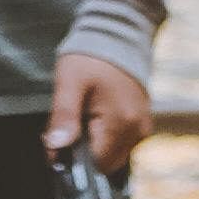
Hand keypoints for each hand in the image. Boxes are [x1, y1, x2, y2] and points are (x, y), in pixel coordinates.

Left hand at [48, 49, 152, 176]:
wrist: (118, 34)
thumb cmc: (91, 56)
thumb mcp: (69, 83)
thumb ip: (63, 117)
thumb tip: (56, 149)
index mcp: (121, 123)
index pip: (95, 165)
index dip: (73, 159)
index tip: (57, 142)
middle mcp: (138, 130)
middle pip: (105, 165)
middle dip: (84, 153)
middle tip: (68, 127)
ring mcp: (142, 127)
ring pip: (113, 157)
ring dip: (94, 146)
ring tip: (82, 118)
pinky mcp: (142, 123)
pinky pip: (121, 145)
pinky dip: (105, 138)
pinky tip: (94, 118)